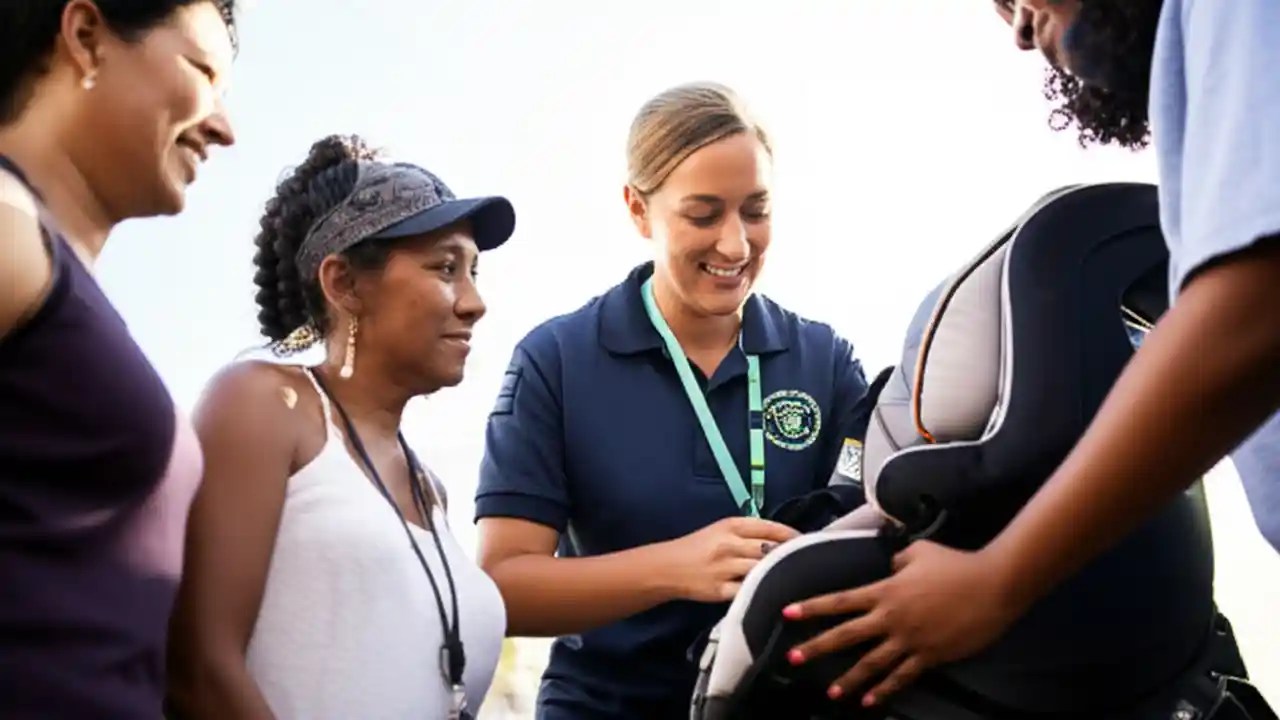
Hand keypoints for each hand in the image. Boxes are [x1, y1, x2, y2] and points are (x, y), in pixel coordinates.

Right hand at [665, 517, 799, 602]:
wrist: (667, 568)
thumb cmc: (698, 548)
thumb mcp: (720, 530)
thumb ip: (748, 532)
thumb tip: (783, 539)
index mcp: (730, 525)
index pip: (769, 527)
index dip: (792, 535)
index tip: (807, 542)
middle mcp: (729, 544)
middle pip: (770, 549)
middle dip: (791, 555)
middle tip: (808, 561)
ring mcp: (725, 568)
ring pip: (762, 570)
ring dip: (780, 574)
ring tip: (796, 578)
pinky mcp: (721, 590)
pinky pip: (749, 591)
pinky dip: (763, 592)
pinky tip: (775, 594)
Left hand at [781, 540, 1027, 707]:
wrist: (992, 585)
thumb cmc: (955, 564)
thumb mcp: (919, 552)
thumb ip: (897, 560)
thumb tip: (888, 566)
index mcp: (885, 591)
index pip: (840, 600)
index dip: (812, 607)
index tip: (788, 613)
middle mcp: (890, 618)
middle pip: (846, 635)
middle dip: (817, 647)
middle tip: (794, 657)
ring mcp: (909, 640)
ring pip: (871, 663)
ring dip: (849, 679)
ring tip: (830, 692)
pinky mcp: (929, 656)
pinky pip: (902, 677)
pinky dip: (885, 690)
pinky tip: (870, 701)